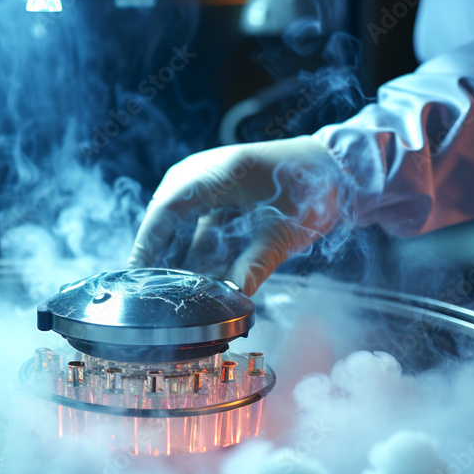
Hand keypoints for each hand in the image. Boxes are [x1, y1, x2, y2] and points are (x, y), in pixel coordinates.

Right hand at [128, 136, 344, 294]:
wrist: (339, 169)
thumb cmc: (311, 190)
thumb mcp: (280, 234)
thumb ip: (252, 269)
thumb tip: (232, 305)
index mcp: (212, 173)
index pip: (164, 213)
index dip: (146, 247)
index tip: (135, 277)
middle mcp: (203, 171)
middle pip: (166, 218)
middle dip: (159, 255)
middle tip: (149, 291)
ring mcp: (211, 178)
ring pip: (181, 221)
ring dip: (179, 253)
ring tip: (171, 289)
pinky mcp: (222, 190)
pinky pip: (199, 221)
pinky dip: (196, 246)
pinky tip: (197, 274)